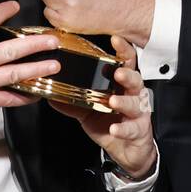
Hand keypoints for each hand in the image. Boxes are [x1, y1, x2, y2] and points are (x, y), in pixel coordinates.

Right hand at [0, 0, 61, 120]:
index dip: (4, 10)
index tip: (14, 6)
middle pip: (11, 49)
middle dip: (35, 44)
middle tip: (52, 40)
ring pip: (14, 74)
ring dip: (36, 69)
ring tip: (53, 65)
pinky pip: (6, 99)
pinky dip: (22, 97)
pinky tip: (36, 93)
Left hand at [50, 36, 155, 179]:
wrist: (127, 150)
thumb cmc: (110, 124)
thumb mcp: (89, 111)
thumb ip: (73, 102)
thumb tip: (52, 94)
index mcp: (120, 85)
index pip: (125, 63)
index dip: (123, 51)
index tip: (116, 40)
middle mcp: (132, 95)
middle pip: (135, 79)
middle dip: (127, 74)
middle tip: (117, 72)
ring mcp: (137, 112)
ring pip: (135, 102)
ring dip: (124, 101)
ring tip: (113, 102)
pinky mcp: (138, 130)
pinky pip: (131, 128)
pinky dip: (122, 128)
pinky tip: (114, 129)